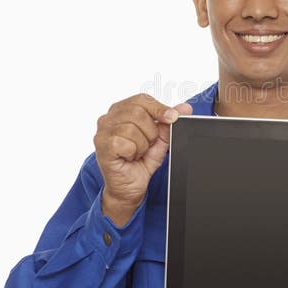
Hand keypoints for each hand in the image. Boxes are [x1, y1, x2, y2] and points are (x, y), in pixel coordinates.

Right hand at [94, 93, 192, 223]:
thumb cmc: (140, 162)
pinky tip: (129, 157)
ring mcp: (102, 132)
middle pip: (138, 112)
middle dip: (151, 131)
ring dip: (142, 145)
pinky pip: (125, 143)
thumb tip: (185, 108)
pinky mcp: (102, 146)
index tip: (172, 118)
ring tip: (137, 152)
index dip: (159, 108)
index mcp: (121, 111)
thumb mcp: (160, 140)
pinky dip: (133, 152)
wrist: (129, 188)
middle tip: (147, 144)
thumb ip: (169, 123)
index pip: (142, 99)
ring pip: (132, 129)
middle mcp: (108, 118)